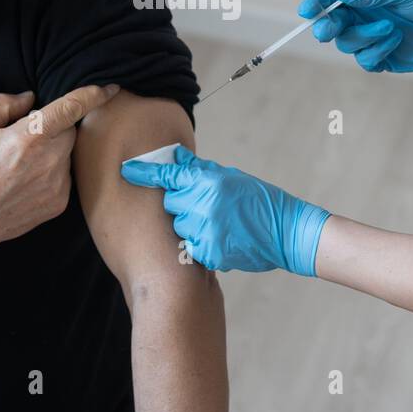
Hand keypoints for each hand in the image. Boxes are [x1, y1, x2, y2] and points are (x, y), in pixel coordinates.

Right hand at [0, 84, 119, 292]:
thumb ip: (2, 104)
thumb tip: (30, 98)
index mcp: (29, 138)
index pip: (71, 108)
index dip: (93, 94)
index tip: (109, 88)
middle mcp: (49, 162)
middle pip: (70, 131)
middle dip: (54, 128)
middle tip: (24, 138)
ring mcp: (57, 186)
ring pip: (67, 155)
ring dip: (52, 152)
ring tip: (19, 165)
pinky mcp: (58, 205)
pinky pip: (63, 177)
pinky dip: (50, 173)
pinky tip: (23, 182)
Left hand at [120, 146, 329, 275]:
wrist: (286, 233)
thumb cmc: (260, 201)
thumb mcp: (232, 177)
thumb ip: (200, 172)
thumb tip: (176, 158)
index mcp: (209, 182)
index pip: (169, 176)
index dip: (144, 173)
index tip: (126, 170)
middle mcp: (204, 205)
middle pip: (171, 203)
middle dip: (182, 204)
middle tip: (205, 205)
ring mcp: (206, 231)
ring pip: (180, 226)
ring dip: (192, 225)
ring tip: (218, 223)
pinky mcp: (210, 253)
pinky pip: (192, 246)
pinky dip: (203, 243)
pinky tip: (223, 238)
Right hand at [298, 0, 412, 71]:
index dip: (315, 3)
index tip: (307, 10)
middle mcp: (363, 17)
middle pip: (331, 26)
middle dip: (328, 27)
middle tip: (329, 28)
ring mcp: (372, 39)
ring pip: (348, 45)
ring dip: (366, 38)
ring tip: (392, 29)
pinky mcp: (384, 58)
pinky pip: (366, 61)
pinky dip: (377, 52)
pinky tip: (395, 42)